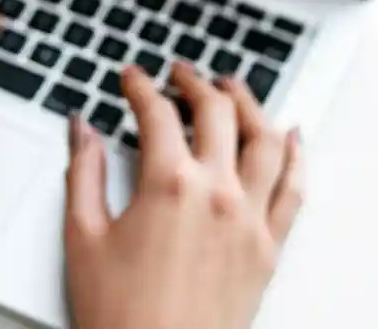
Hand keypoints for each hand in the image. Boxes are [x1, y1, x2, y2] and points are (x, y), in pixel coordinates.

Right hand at [64, 64, 304, 328]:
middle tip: (180, 73)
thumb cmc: (121, 315)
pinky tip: (292, 138)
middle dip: (196, 82)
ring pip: (265, 140)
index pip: (157, 113)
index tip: (132, 78)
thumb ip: (83, 173)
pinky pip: (295, 189)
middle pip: (217, 113)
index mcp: (169, 185)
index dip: (140, 86)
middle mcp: (219, 194)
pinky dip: (296, 155)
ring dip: (249, 104)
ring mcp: (251, 220)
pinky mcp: (269, 248)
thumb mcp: (83, 236)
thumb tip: (81, 131)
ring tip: (234, 89)